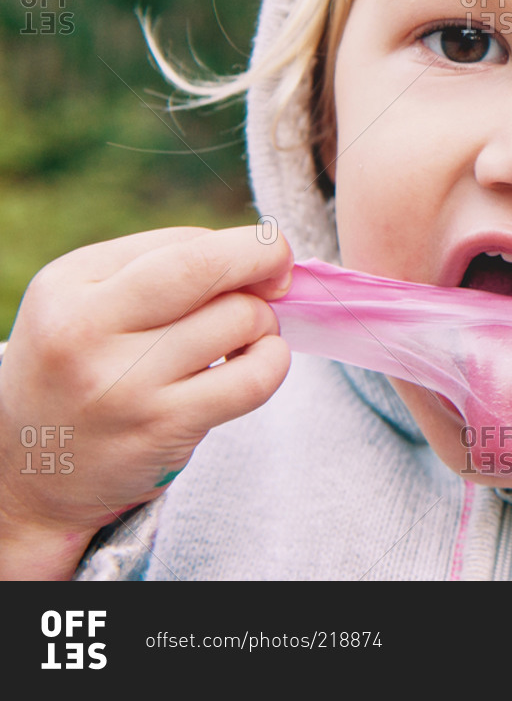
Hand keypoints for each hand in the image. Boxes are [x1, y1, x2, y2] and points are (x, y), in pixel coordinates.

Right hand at [0, 226, 292, 578]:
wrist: (30, 471)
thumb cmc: (82, 369)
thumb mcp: (90, 303)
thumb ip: (166, 268)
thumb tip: (265, 256)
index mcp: (68, 284)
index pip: (184, 243)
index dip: (241, 247)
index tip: (261, 263)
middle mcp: (86, 328)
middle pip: (208, 266)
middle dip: (267, 260)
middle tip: (278, 283)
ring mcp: (124, 382)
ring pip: (240, 319)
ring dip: (263, 324)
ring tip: (240, 342)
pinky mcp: (161, 427)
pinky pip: (254, 379)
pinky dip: (273, 363)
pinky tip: (255, 365)